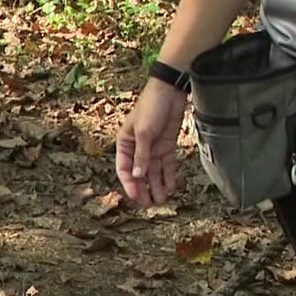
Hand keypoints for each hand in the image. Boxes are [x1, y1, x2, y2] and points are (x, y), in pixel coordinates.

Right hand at [117, 79, 186, 205]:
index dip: (129, 184)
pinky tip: (172, 187)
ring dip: (157, 186)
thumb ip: (142, 155)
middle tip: (150, 204)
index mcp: (125, 143)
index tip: (136, 196)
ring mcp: (153, 148)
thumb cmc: (150, 107)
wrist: (169, 92)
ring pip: (153, 172)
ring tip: (161, 200)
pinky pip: (167, 165)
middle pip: (139, 174)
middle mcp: (138, 148)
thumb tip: (138, 176)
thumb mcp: (144, 131)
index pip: (124, 168)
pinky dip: (169, 176)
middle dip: (144, 189)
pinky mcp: (167, 146)